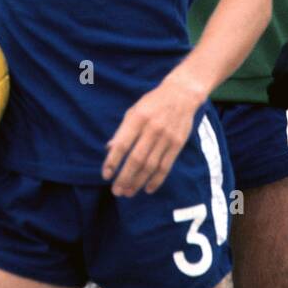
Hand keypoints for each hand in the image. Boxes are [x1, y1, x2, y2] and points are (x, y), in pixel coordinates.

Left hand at [103, 69, 206, 196]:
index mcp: (138, 118)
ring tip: (128, 193)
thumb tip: (109, 149)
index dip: (112, 161)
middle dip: (124, 178)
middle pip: (136, 159)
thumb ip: (122, 131)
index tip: (106, 175)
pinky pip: (166, 166)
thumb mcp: (134, 110)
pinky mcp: (178, 144)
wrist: (182, 94)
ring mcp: (166, 137)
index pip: (122, 145)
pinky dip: (156, 180)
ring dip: (138, 182)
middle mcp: (152, 128)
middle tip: (116, 191)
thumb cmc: (153, 102)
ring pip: (150, 166)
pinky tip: (147, 189)